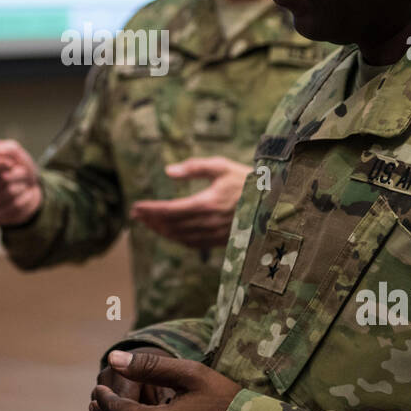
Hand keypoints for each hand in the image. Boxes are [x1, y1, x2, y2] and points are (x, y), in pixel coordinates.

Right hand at [0, 139, 42, 226]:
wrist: (27, 190)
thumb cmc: (17, 169)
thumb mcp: (16, 154)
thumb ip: (7, 148)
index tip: (11, 164)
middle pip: (2, 180)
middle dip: (19, 174)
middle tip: (23, 172)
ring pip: (10, 194)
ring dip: (23, 186)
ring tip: (23, 184)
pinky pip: (15, 207)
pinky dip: (25, 199)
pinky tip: (24, 195)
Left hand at [129, 156, 249, 248]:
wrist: (274, 201)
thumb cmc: (247, 180)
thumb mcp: (221, 166)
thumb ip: (194, 167)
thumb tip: (169, 171)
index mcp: (207, 203)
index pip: (170, 210)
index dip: (151, 210)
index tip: (136, 207)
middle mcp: (209, 223)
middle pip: (172, 226)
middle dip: (151, 220)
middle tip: (136, 215)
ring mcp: (215, 234)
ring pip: (180, 237)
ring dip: (161, 231)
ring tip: (148, 223)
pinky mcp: (221, 241)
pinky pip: (193, 244)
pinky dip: (177, 239)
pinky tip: (170, 232)